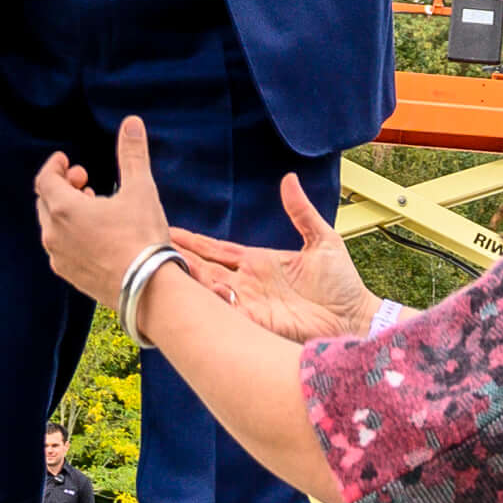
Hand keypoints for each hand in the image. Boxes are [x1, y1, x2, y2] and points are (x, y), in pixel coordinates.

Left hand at [33, 116, 178, 304]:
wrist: (147, 288)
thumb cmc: (142, 236)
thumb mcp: (140, 189)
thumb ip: (132, 154)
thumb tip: (131, 122)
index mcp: (63, 209)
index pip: (44, 180)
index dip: (54, 166)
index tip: (64, 160)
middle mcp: (53, 234)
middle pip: (45, 202)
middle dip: (62, 186)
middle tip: (84, 180)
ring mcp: (59, 258)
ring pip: (53, 227)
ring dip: (66, 211)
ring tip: (92, 205)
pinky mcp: (70, 276)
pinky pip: (61, 248)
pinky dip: (71, 234)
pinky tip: (94, 234)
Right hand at [172, 173, 379, 342]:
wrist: (355, 317)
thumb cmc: (342, 283)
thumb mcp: (322, 240)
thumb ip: (301, 211)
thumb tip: (288, 180)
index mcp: (259, 262)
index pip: (217, 249)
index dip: (193, 241)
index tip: (168, 230)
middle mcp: (248, 283)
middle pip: (203, 267)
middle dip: (176, 258)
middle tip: (147, 247)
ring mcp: (249, 303)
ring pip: (206, 289)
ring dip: (184, 280)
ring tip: (156, 268)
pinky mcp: (256, 322)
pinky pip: (224, 314)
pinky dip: (205, 307)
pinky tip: (186, 296)